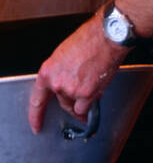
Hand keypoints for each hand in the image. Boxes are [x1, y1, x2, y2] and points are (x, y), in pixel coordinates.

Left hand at [28, 12, 128, 132]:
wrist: (106, 38)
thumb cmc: (89, 41)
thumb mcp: (64, 55)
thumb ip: (62, 73)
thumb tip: (68, 83)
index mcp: (48, 72)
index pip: (38, 99)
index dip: (36, 116)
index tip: (37, 124)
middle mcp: (57, 82)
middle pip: (62, 102)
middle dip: (71, 101)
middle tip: (80, 97)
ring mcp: (72, 89)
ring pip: (75, 106)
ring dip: (83, 101)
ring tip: (93, 86)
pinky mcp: (87, 94)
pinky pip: (85, 108)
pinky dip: (90, 105)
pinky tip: (94, 98)